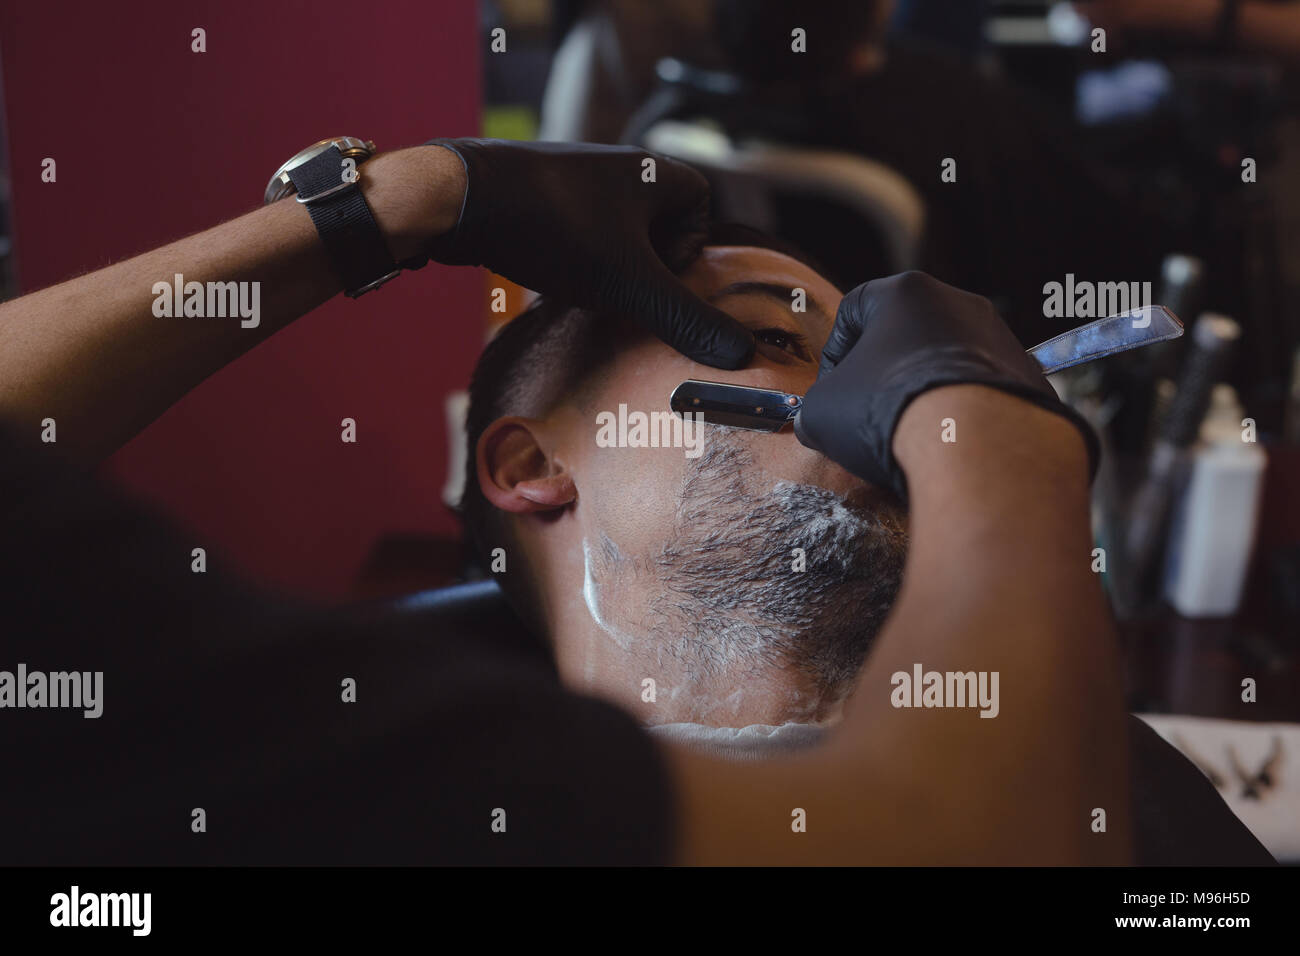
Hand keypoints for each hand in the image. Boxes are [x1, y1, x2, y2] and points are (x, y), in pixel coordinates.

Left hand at [422, 138, 753, 368]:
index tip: (662, 277)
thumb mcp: (631, 284)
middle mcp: (616, 166)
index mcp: (652, 172)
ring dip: (609, 266)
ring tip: (589, 291)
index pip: (700, 203)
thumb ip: (685, 319)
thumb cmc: (557, 231)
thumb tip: (743, 354)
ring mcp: (575, 179)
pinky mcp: (538, 195)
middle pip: (656, 223)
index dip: (690, 247)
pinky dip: (573, 259)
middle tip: (627, 296)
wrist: (464, 199)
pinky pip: (575, 231)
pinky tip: (552, 281)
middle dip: (647, 265)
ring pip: (614, 232)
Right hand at [793, 271, 1098, 499]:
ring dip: (927, 391)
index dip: (835, 352)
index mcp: (904, 293)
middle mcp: (958, 302)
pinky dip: (966, 413)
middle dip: (886, 373)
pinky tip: (951, 444)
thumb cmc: (890, 411)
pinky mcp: (1028, 377)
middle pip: (907, 334)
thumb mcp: (822, 412)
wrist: (973, 444)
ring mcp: (1000, 337)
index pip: (855, 309)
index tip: (833, 388)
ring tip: (913, 435)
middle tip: (871, 413)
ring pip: (949, 361)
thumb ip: (815, 407)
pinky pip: (985, 391)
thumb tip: (818, 422)